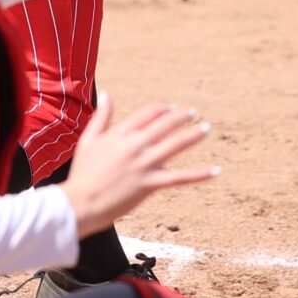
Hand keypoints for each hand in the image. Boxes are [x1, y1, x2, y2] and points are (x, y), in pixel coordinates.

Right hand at [59, 98, 216, 238]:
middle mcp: (135, 145)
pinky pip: (180, 178)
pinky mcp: (151, 184)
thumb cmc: (83, 173)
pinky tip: (216, 170)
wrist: (81, 202)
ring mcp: (144, 164)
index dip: (162, 109)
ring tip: (206, 128)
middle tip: (193, 113)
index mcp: (121, 133)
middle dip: (181, 117)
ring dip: (193, 135)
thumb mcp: (88, 139)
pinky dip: (200, 174)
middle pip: (164, 125)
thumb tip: (107, 94)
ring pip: (175, 145)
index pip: (148, 114)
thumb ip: (101, 116)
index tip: (172, 108)